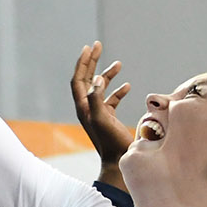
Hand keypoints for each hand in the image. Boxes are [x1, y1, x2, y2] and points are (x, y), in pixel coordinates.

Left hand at [69, 41, 133, 166]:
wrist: (118, 161)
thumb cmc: (110, 142)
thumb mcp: (102, 119)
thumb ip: (96, 98)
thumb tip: (96, 77)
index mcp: (83, 107)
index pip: (79, 79)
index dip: (83, 63)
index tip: (90, 47)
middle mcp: (88, 108)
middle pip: (87, 79)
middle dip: (92, 62)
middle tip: (98, 45)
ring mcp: (98, 113)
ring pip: (101, 88)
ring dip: (108, 75)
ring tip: (118, 64)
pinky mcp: (109, 118)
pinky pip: (112, 100)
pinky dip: (119, 91)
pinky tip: (127, 85)